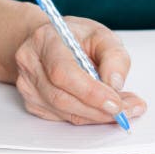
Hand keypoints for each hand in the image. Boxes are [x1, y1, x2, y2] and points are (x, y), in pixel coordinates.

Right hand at [14, 16, 146, 124]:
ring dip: (96, 116)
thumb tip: (115, 85)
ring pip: (63, 112)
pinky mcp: (32, 102)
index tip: (116, 102)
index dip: (90, 92)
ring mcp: (27, 85)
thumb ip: (114, 57)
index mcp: (45, 40)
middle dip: (98, 109)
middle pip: (62, 97)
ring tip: (123, 110)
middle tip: (127, 110)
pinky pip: (62, 118)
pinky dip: (86, 117)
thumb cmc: (75, 37)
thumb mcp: (101, 35)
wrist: (49, 41)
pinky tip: (102, 110)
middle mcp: (30, 63)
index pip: (63, 72)